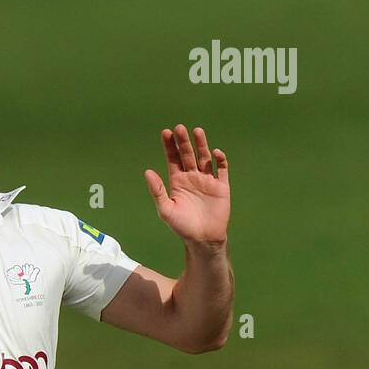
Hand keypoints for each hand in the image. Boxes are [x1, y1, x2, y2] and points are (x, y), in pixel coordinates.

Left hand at [144, 125, 229, 244]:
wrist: (203, 240)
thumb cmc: (182, 227)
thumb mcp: (166, 210)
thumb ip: (157, 191)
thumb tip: (147, 171)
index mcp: (177, 181)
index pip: (173, 159)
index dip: (169, 146)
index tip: (166, 132)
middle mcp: (192, 177)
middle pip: (187, 154)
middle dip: (183, 141)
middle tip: (179, 128)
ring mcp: (207, 180)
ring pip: (204, 157)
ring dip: (201, 144)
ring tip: (197, 131)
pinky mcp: (221, 186)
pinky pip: (221, 169)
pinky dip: (219, 160)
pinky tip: (215, 153)